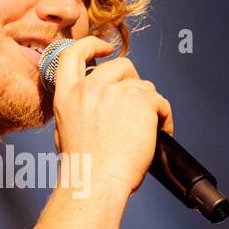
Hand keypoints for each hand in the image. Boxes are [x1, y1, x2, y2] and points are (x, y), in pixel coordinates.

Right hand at [51, 37, 174, 196]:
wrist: (96, 183)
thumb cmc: (83, 170)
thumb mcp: (64, 132)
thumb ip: (76, 110)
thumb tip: (92, 106)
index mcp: (67, 95)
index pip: (74, 54)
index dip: (91, 45)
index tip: (104, 47)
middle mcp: (90, 88)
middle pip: (120, 66)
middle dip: (132, 81)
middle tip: (137, 103)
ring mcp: (116, 92)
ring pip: (144, 86)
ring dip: (149, 105)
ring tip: (148, 128)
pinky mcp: (141, 101)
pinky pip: (161, 102)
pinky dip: (164, 119)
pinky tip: (160, 134)